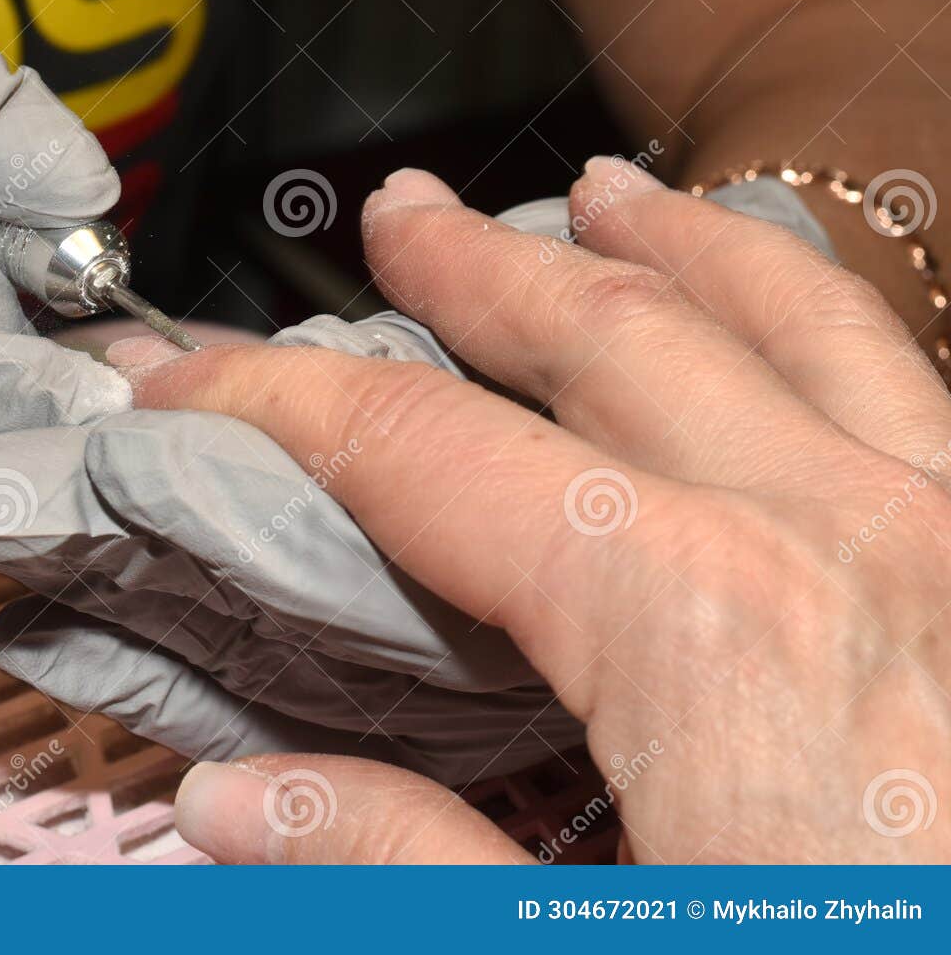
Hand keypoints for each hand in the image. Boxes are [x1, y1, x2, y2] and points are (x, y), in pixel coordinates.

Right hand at [0, 179, 835, 786]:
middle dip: (472, 268)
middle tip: (396, 216)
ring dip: (676, 246)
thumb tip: (230, 804)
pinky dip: (824, 312)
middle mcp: (840, 537)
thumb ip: (407, 862)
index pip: (422, 456)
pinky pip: (903, 378)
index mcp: (704, 632)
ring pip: (792, 321)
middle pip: (600, 342)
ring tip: (605, 200)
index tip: (183, 376)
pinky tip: (790, 305)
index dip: (276, 401)